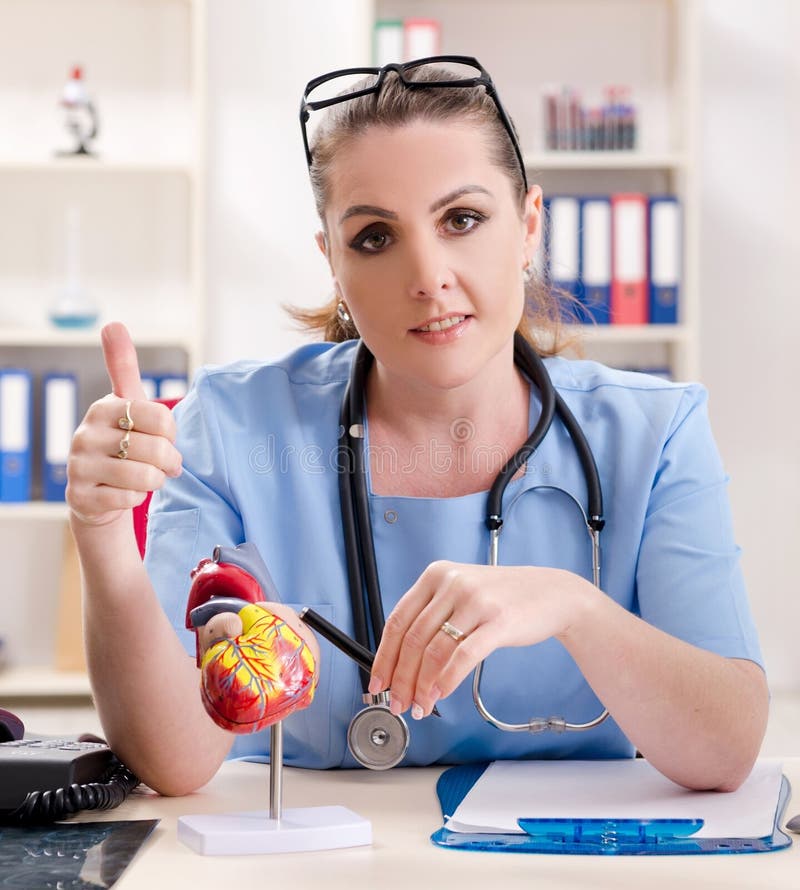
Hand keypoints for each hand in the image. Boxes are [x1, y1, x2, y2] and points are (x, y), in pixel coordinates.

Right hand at [66, 322, 182, 526]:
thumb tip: (112, 323)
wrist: (97, 494)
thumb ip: (123, 366)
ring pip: (144, 476)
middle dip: (169, 462)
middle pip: (156, 449)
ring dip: (155, 481)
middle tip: (167, 466)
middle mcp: (86, 434)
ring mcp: (80, 467)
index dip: (172, 434)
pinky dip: (137, 498)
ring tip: (150, 478)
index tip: (166, 439)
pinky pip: (130, 499)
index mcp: (103, 408)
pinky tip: (126, 492)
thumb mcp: (126, 405)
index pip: (161, 418)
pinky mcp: (82, 497)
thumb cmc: (121, 442)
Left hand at [369, 560, 595, 718]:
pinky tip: (440, 695)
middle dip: (401, 678)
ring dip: (422, 685)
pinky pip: (463, 656)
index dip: (384, 656)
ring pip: (434, 651)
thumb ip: (432, 616)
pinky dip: (446, 681)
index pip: (397, 620)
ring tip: (420, 705)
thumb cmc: (503, 598)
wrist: (552, 593)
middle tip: (398, 702)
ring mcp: (475, 601)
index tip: (378, 681)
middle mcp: (452, 583)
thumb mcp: (461, 592)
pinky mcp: (498, 621)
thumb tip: (400, 660)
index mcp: (436, 574)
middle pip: (412, 639)